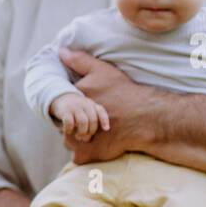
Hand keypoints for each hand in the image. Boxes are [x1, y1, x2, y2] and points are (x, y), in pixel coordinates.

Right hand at [50, 92, 109, 140]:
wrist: (62, 99)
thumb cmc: (78, 111)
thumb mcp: (87, 111)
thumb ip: (91, 122)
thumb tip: (88, 139)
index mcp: (92, 105)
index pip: (101, 111)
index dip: (104, 120)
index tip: (106, 129)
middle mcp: (85, 105)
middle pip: (93, 120)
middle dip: (90, 131)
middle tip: (85, 137)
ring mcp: (75, 107)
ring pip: (83, 121)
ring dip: (81, 132)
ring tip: (78, 136)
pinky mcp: (65, 111)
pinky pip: (69, 122)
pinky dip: (69, 129)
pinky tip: (67, 131)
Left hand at [59, 49, 151, 163]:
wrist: (145, 116)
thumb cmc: (123, 92)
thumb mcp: (102, 70)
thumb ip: (79, 61)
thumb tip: (60, 51)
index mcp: (74, 101)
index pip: (62, 107)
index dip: (73, 107)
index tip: (88, 106)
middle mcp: (73, 120)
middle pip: (65, 124)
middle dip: (75, 123)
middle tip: (94, 120)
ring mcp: (79, 139)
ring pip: (69, 141)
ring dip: (77, 138)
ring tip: (95, 132)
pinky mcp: (87, 154)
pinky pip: (78, 156)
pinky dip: (85, 152)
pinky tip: (97, 144)